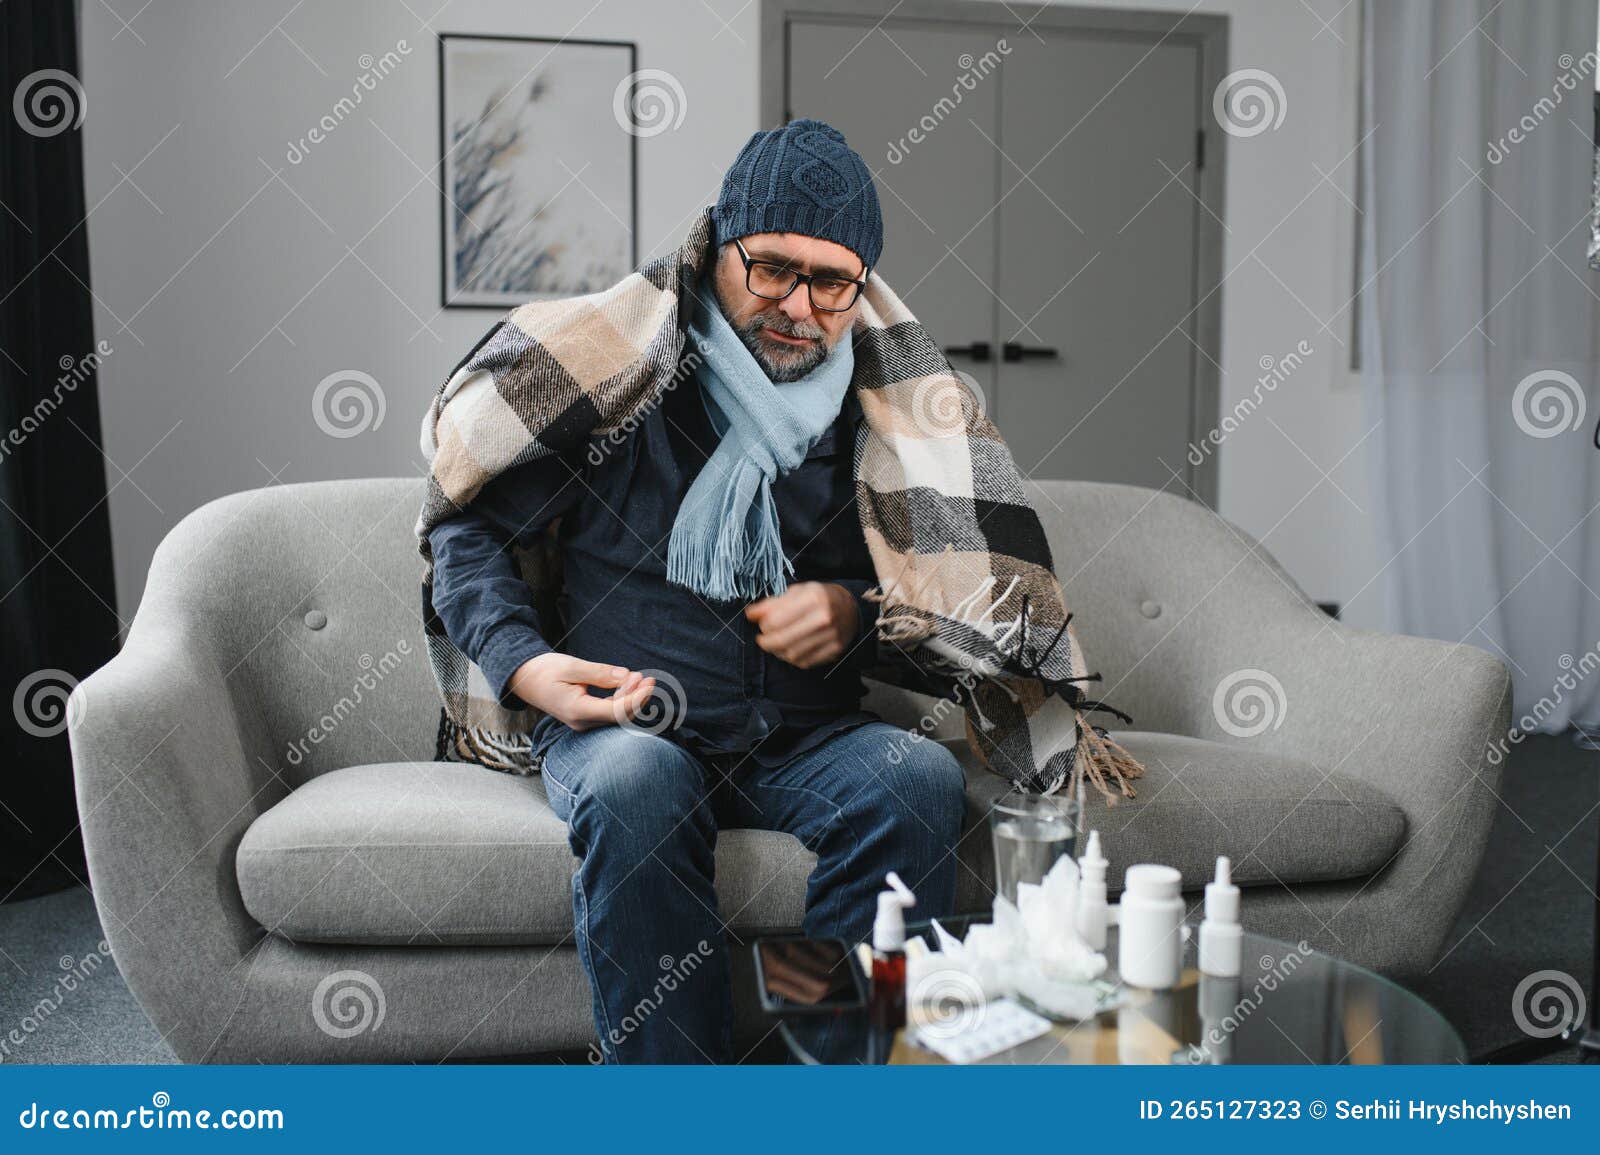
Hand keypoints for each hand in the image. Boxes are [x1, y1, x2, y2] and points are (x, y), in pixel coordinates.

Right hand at [507, 653, 656, 730]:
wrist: (524, 678)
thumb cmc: (544, 670)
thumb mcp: (572, 666)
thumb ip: (600, 673)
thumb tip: (626, 676)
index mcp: (577, 710)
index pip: (616, 712)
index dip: (637, 699)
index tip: (649, 684)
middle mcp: (581, 721)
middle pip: (619, 716)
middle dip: (637, 698)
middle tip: (648, 677)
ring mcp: (583, 722)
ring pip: (615, 714)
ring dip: (630, 697)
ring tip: (640, 677)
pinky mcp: (584, 717)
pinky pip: (608, 711)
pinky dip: (621, 698)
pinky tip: (628, 683)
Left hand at [745, 581, 858, 668]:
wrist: (850, 608)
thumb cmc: (818, 597)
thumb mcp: (796, 592)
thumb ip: (772, 603)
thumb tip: (750, 614)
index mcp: (812, 598)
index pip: (775, 620)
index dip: (762, 624)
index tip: (760, 623)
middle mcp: (823, 617)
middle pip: (782, 640)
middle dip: (766, 642)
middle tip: (762, 639)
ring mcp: (831, 636)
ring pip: (792, 654)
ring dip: (778, 652)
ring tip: (775, 644)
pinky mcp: (835, 650)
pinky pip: (805, 662)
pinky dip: (792, 659)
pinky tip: (790, 650)